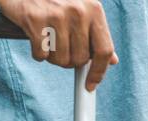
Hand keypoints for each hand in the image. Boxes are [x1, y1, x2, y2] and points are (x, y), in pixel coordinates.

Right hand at [0, 0, 117, 91]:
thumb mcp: (82, 10)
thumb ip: (96, 34)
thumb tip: (112, 60)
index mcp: (94, 9)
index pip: (104, 50)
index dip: (98, 72)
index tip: (90, 85)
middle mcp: (78, 11)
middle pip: (80, 59)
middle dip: (70, 60)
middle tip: (62, 48)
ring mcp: (56, 14)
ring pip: (61, 59)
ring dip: (53, 57)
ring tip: (49, 39)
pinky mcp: (35, 18)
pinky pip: (41, 55)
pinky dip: (38, 53)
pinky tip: (36, 37)